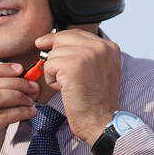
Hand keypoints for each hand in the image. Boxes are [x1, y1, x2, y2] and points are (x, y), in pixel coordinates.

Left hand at [33, 26, 121, 145]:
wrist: (102, 121)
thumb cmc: (96, 102)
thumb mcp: (99, 70)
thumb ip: (86, 54)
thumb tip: (55, 42)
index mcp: (109, 46)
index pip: (76, 33)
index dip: (58, 40)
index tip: (44, 44)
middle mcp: (100, 46)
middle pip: (62, 38)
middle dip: (53, 54)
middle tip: (55, 71)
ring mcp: (87, 54)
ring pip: (54, 53)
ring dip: (55, 72)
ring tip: (69, 86)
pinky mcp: (73, 65)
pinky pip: (49, 65)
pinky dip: (51, 80)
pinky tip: (64, 89)